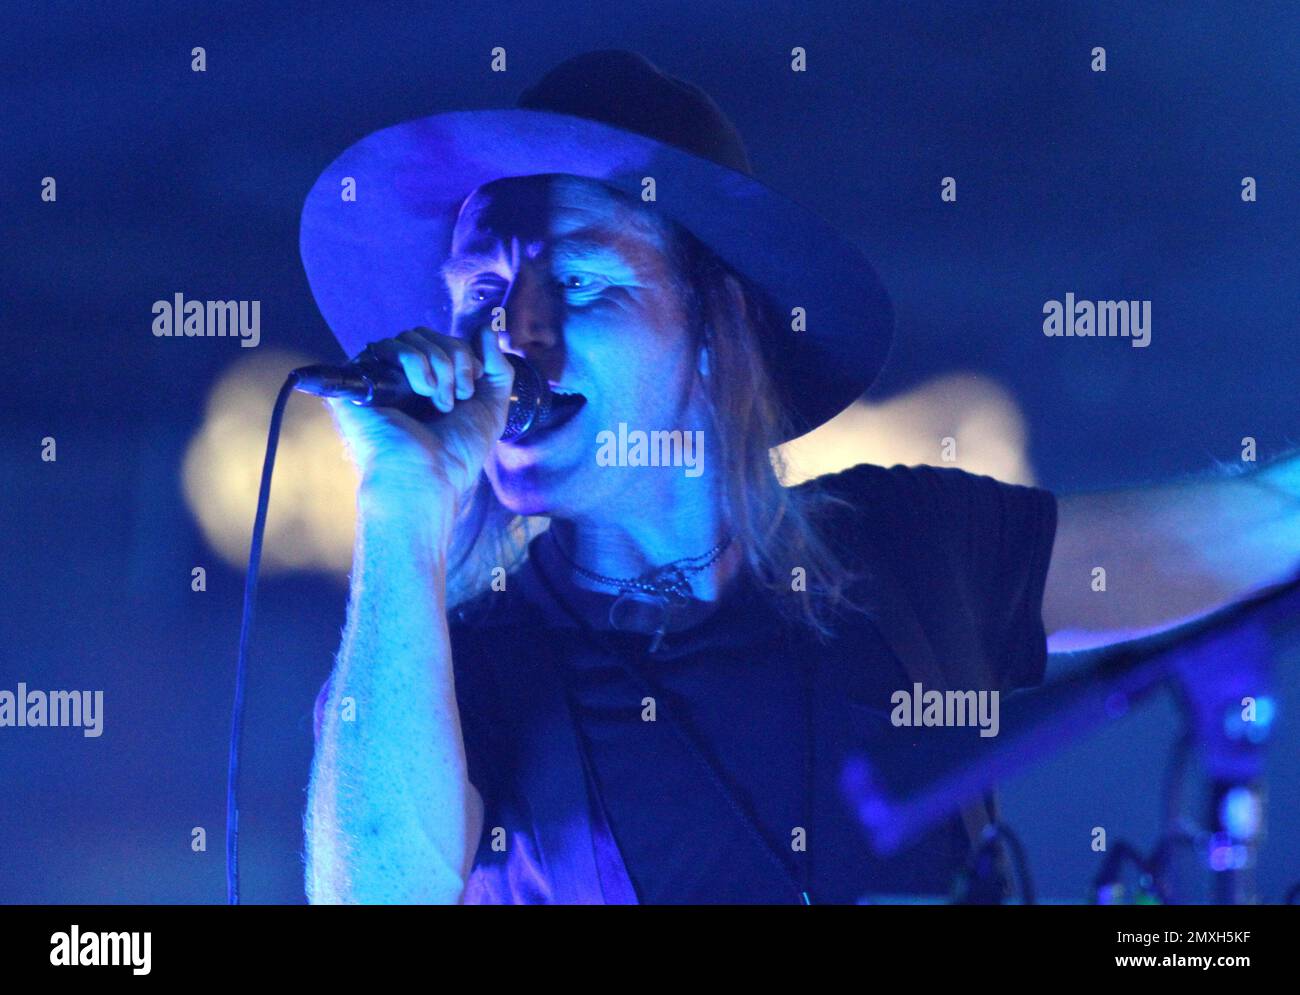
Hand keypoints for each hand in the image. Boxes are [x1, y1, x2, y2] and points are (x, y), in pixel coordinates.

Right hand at [326, 325, 514, 510]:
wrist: (432, 474)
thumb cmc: (459, 451)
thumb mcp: (491, 407)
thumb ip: (496, 367)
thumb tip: (487, 328)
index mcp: (429, 383)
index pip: (444, 341)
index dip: (465, 354)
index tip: (473, 386)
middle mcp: (401, 378)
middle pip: (429, 335)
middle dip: (455, 359)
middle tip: (457, 398)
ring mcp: (380, 376)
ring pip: (411, 337)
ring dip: (439, 367)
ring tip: (441, 402)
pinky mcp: (359, 379)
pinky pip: (389, 346)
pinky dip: (416, 364)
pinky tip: (421, 392)